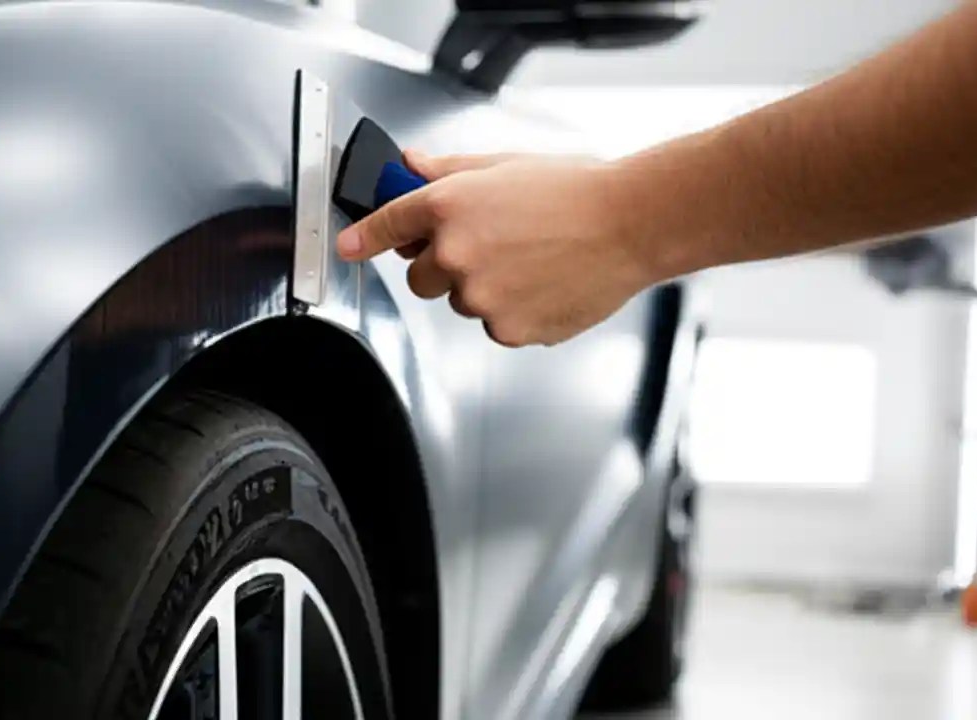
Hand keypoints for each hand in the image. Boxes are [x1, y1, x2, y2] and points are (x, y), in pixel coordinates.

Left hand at [336, 150, 660, 346]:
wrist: (630, 225)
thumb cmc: (576, 190)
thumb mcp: (503, 164)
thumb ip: (447, 170)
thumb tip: (410, 165)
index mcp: (448, 205)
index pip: (386, 225)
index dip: (362, 238)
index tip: (346, 248)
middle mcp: (454, 254)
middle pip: (419, 278)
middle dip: (441, 266)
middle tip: (488, 246)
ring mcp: (478, 296)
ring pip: (460, 302)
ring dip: (482, 288)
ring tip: (530, 260)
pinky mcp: (506, 329)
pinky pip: (493, 326)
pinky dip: (512, 311)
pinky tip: (543, 283)